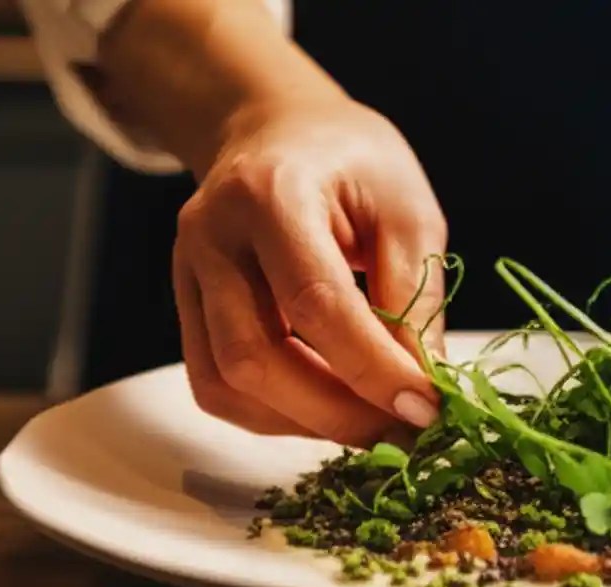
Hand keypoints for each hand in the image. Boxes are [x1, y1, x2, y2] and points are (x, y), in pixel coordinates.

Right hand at [171, 99, 446, 447]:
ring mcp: (187, 274)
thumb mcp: (408, 210)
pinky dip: (277, 414)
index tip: (426, 409)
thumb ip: (415, 296)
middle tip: (404, 432)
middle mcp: (211, 236)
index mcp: (272, 194)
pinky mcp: (184, 306)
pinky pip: (218, 386)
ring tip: (373, 423)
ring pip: (227, 384)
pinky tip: (328, 407)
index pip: (315, 302)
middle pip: (255, 357)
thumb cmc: (355, 163)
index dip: (371, 369)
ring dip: (306, 423)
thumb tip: (425, 388)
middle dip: (337, 412)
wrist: (280, 131)